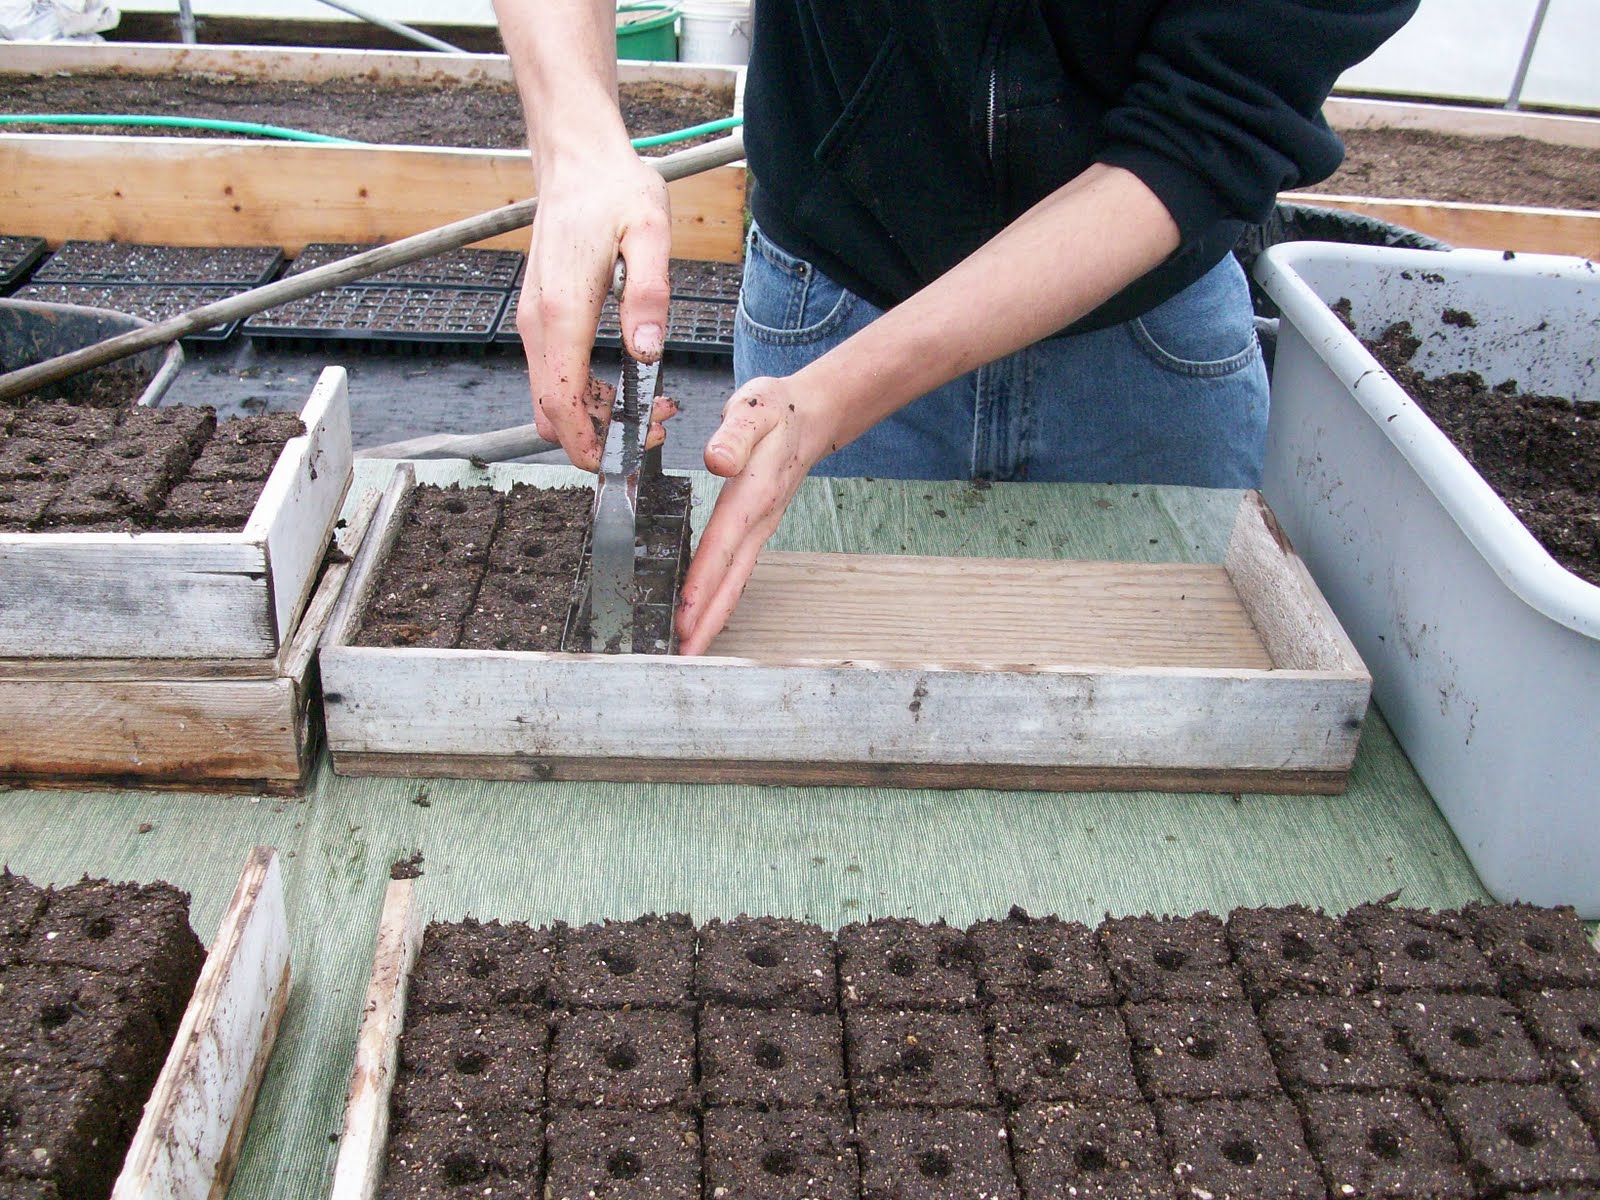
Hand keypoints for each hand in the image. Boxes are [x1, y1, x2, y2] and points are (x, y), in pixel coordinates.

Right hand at [516, 149, 673, 469]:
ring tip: (656, 407)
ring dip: (597, 418)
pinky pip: (558, 377)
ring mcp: (537, 324)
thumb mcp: (648, 233)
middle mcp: (538, 325)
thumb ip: (648, 293)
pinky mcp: (545, 320)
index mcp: (561, 311)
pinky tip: (632, 383)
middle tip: (656, 429)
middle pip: (552, 411)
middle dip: (599, 437)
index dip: (588, 443)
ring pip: (554, 399)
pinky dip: (589, 395)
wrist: (577, 161)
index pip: (561, 401)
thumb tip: (647, 351)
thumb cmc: (614, 190)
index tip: (625, 461)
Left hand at [675, 376, 838, 655]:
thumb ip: (735, 433)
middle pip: (732, 579)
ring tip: (690, 648)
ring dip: (714, 616)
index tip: (684, 615)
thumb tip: (717, 460)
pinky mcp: (757, 529)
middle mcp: (759, 520)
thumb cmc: (778, 411)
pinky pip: (737, 570)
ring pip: (736, 581)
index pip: (722, 546)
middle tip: (684, 656)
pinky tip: (705, 613)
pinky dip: (721, 597)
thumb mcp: (755, 409)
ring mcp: (761, 528)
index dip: (703, 582)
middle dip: (708, 619)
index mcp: (753, 494)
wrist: (812, 415)